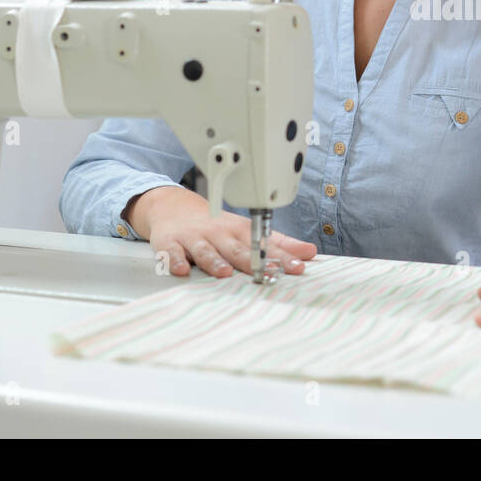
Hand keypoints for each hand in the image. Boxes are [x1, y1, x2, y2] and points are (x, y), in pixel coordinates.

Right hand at [124, 186, 316, 277]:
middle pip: (237, 248)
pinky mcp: (170, 242)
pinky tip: (181, 270)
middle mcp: (219, 233)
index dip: (282, 256)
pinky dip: (174, 260)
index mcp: (240, 231)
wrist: (175, 207)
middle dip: (253, 260)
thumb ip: (279, 243)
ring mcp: (194, 237)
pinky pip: (171, 251)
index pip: (265, 244)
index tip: (299, 266)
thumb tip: (310, 252)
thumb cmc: (217, 226)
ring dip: (215, 261)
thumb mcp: (248, 230)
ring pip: (206, 250)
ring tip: (224, 273)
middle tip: (268, 272)